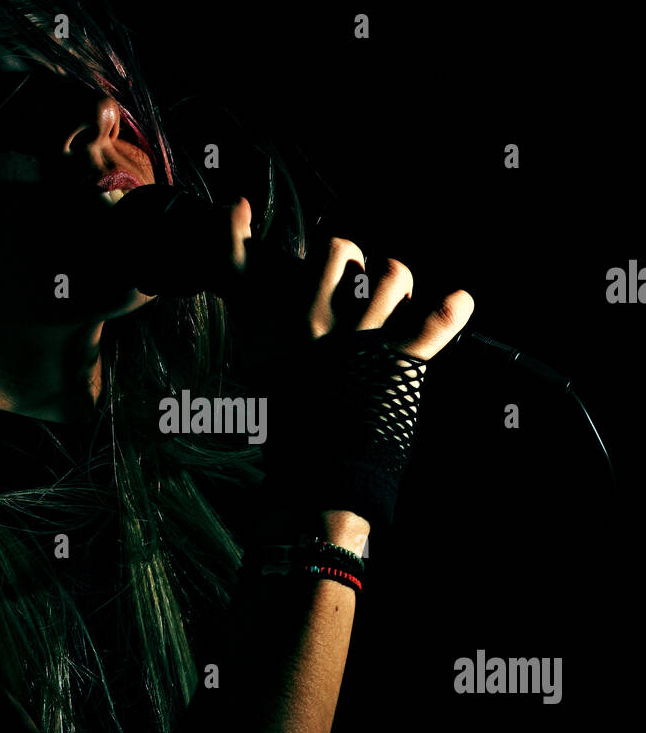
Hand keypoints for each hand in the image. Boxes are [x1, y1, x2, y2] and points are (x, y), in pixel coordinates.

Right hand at [240, 216, 474, 530]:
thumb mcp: (274, 384)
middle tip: (375, 295)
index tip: (345, 275)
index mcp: (298, 324)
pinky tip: (461, 302)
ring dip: (402, 287)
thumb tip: (271, 341)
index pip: (326, 257)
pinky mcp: (401, 363)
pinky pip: (434, 323)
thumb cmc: (295, 437)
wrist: (319, 477)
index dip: (342, 258)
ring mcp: (367, 340)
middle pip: (356, 255)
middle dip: (370, 268)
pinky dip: (453, 311)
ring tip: (403, 310)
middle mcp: (330, 322)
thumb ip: (279, 351)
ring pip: (393, 275)